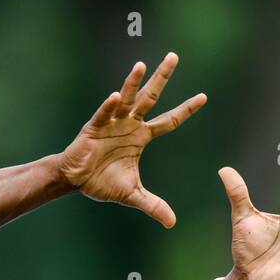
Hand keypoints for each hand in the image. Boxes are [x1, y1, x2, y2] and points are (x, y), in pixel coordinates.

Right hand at [58, 53, 207, 228]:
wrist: (76, 181)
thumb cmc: (103, 183)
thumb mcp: (132, 195)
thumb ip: (153, 205)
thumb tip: (172, 222)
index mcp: (141, 137)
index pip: (169, 121)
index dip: (185, 110)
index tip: (203, 97)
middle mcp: (129, 125)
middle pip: (150, 98)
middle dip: (162, 78)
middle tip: (173, 56)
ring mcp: (112, 123)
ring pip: (127, 99)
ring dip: (133, 83)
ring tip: (141, 66)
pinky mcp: (94, 128)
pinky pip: (104, 114)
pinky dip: (110, 106)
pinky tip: (117, 96)